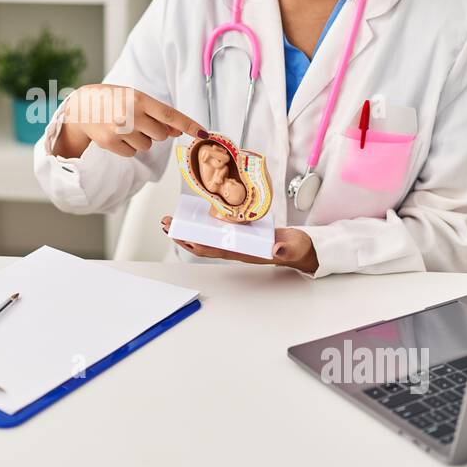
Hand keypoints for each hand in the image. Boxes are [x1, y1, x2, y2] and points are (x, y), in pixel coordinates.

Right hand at [53, 84, 206, 158]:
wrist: (81, 106)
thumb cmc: (113, 100)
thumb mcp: (135, 100)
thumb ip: (157, 114)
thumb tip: (177, 131)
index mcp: (139, 99)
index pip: (170, 115)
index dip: (189, 125)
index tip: (204, 133)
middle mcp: (130, 115)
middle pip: (161, 135)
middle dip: (155, 132)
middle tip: (139, 121)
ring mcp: (119, 131)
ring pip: (147, 145)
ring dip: (140, 138)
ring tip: (124, 126)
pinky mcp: (111, 144)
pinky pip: (133, 153)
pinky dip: (129, 146)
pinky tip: (117, 135)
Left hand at [159, 215, 318, 273]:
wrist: (300, 248)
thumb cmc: (296, 248)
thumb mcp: (294, 247)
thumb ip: (286, 248)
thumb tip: (276, 248)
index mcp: (244, 252)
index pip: (215, 249)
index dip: (196, 243)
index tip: (181, 234)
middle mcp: (236, 248)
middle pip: (203, 244)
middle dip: (183, 235)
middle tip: (166, 223)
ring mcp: (235, 242)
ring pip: (205, 238)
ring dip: (187, 230)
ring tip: (171, 220)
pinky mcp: (238, 234)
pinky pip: (214, 231)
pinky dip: (201, 224)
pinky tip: (193, 214)